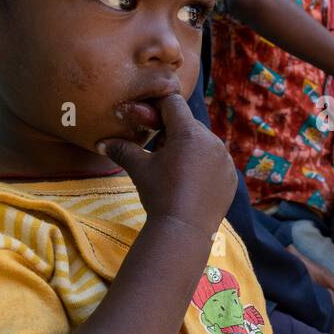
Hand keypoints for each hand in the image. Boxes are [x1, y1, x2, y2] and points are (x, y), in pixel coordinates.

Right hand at [99, 93, 236, 234]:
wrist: (184, 230)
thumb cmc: (159, 195)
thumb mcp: (139, 169)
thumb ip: (122, 149)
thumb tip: (101, 142)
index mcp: (189, 133)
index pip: (173, 104)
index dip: (158, 109)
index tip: (149, 122)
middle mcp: (212, 141)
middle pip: (188, 124)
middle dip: (173, 133)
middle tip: (159, 153)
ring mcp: (225, 159)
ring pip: (204, 143)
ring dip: (190, 149)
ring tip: (175, 171)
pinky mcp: (231, 176)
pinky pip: (216, 162)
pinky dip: (205, 166)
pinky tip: (191, 183)